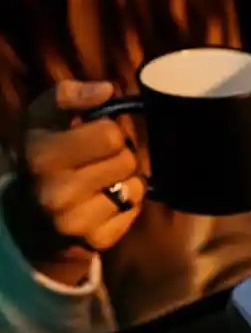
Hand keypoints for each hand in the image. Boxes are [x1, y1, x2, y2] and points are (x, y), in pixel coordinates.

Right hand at [5, 80, 144, 284]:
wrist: (33, 218)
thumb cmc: (45, 157)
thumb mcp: (43, 119)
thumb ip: (69, 95)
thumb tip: (107, 89)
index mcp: (39, 157)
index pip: (109, 134)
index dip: (107, 130)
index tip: (92, 135)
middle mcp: (54, 194)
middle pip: (126, 159)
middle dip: (118, 154)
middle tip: (98, 160)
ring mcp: (75, 223)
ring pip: (134, 185)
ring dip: (125, 179)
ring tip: (101, 180)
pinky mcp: (97, 242)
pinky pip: (136, 209)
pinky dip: (127, 203)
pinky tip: (104, 202)